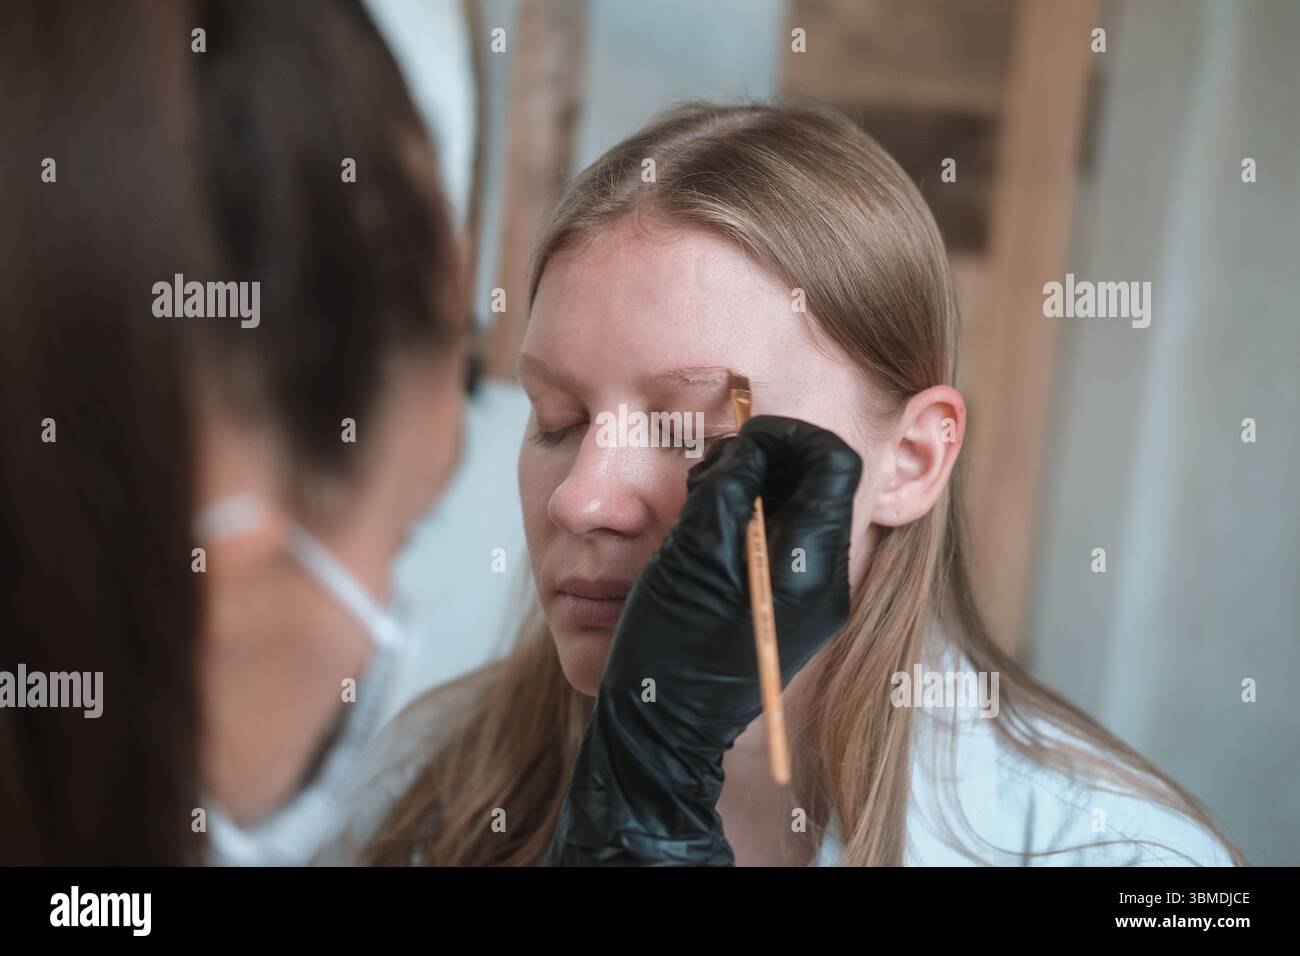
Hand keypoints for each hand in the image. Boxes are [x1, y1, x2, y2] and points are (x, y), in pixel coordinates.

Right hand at [548, 415, 861, 864]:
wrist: (664, 728)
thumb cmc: (670, 645)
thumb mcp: (694, 547)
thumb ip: (730, 483)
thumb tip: (750, 444)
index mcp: (811, 565)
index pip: (834, 462)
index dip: (787, 434)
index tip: (740, 433)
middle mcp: (825, 583)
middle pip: (818, 485)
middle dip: (767, 460)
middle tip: (712, 470)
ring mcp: (810, 601)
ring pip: (797, 511)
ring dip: (753, 489)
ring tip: (702, 503)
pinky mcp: (787, 611)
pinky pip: (781, 543)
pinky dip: (748, 521)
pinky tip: (705, 534)